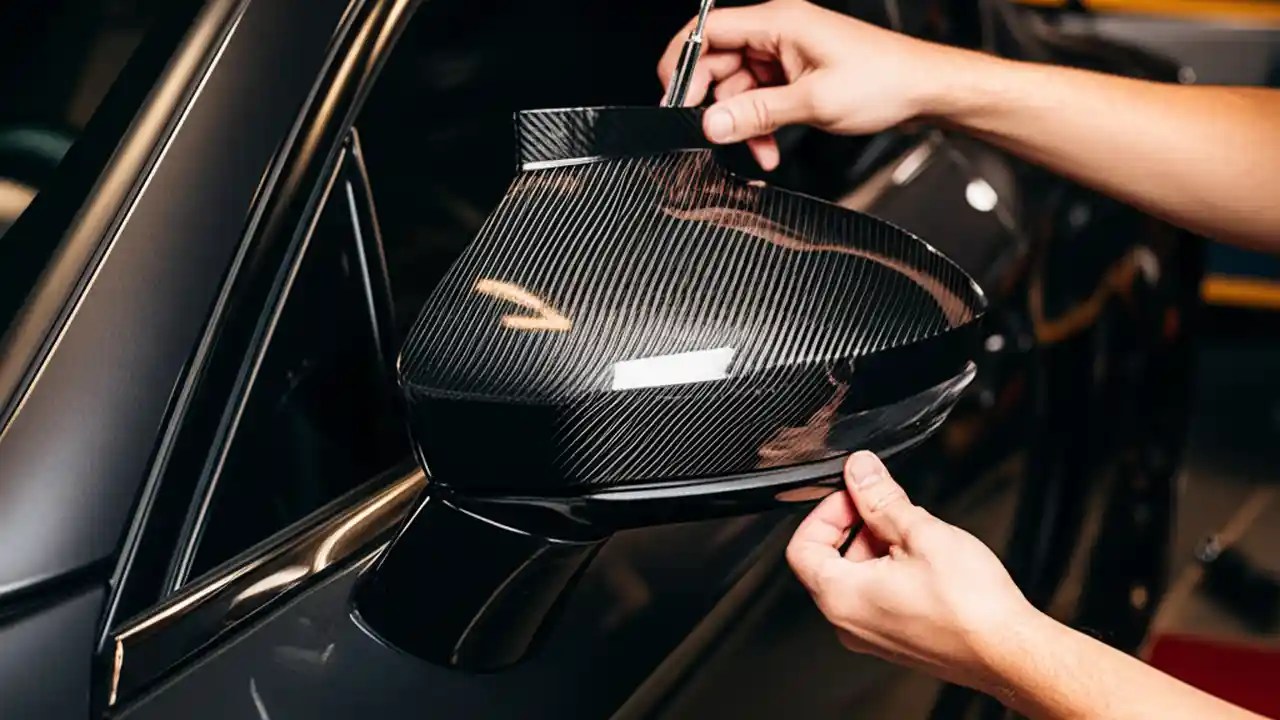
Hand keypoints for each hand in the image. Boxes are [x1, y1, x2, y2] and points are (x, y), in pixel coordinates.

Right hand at [656, 0, 972, 169]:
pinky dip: (760, 124)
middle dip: (715, 103)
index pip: (708, 30)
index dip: (683, 63)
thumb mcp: (812, 102)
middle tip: (710, 134)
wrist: (924, 91)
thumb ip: (756, 113)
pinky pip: (762, 97)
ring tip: (757, 151)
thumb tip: (712, 123)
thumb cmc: (884, 81)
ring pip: (740, 87)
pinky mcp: (797, 73)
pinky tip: (769, 149)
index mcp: (779, 22)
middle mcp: (779, 32)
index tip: (672, 97)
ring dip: (743, 122)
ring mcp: (788, 53)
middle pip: (720, 62)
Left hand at [785, 451, 1039, 692]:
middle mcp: (847, 622)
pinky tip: (924, 559)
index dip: (825, 512)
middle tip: (887, 507)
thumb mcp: (921, 533)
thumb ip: (881, 498)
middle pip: (828, 559)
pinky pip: (874, 595)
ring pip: (854, 576)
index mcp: (840, 597)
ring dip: (876, 545)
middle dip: (855, 525)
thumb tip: (860, 469)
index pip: (802, 546)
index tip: (854, 496)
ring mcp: (870, 634)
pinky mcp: (894, 639)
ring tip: (915, 533)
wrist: (1009, 652)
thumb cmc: (971, 606)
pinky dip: (889, 570)